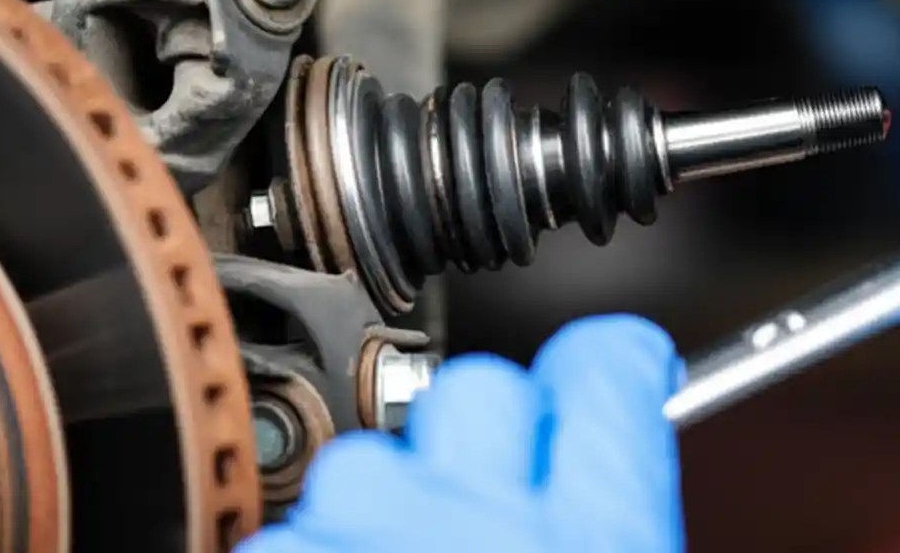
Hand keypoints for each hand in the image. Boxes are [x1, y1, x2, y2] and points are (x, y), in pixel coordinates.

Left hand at [236, 315, 684, 551]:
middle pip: (478, 389)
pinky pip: (289, 530)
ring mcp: (373, 546)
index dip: (609, 364)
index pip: (604, 368)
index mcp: (597, 536)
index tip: (604, 368)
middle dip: (484, 431)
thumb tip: (606, 454)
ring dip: (383, 504)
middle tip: (488, 500)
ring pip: (367, 455)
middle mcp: (482, 528)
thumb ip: (611, 511)